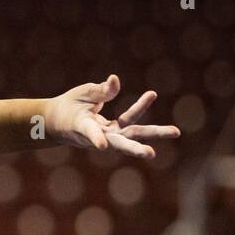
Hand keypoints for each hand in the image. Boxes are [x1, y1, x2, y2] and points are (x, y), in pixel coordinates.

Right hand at [45, 75, 179, 157]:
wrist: (59, 122)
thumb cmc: (67, 107)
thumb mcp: (80, 94)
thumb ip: (100, 90)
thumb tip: (116, 80)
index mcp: (83, 128)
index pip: (90, 134)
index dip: (96, 138)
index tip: (101, 146)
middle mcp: (99, 136)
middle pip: (120, 142)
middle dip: (136, 148)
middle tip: (150, 154)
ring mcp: (109, 135)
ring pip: (133, 135)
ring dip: (154, 133)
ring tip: (175, 132)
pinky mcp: (115, 130)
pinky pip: (130, 119)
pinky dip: (140, 106)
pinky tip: (150, 95)